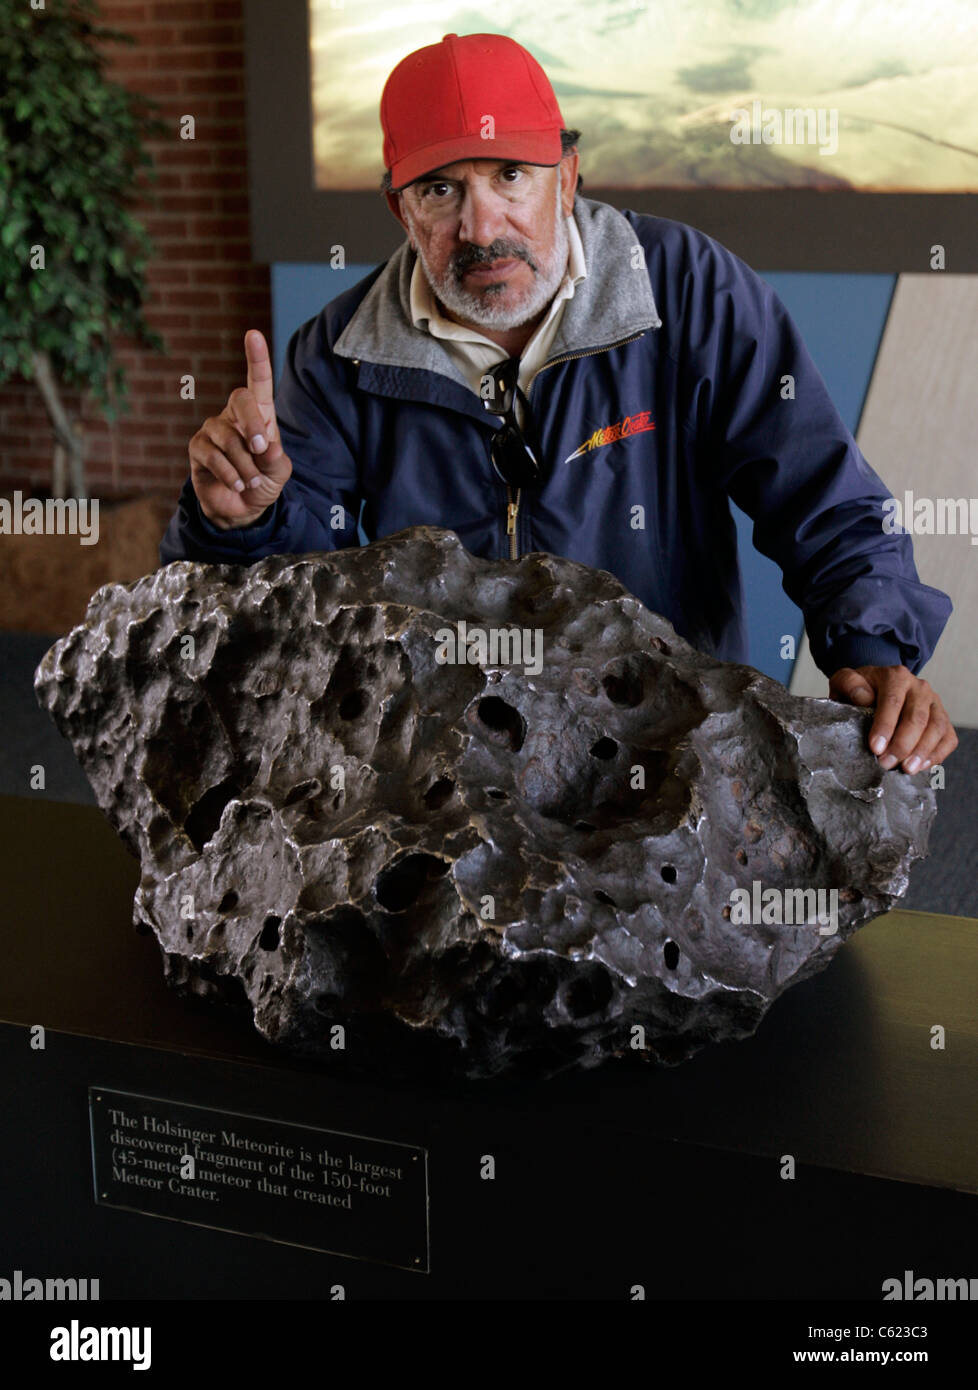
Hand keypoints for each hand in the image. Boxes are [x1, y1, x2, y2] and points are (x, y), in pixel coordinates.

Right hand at [188, 329, 292, 528]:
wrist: (242, 510)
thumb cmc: (263, 483)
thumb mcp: (279, 473)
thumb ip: (276, 460)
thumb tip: (266, 447)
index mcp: (259, 414)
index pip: (257, 381)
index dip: (256, 358)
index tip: (253, 334)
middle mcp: (234, 416)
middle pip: (239, 398)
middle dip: (253, 424)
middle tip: (261, 450)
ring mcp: (213, 430)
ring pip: (227, 436)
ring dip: (244, 464)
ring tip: (252, 482)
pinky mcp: (198, 449)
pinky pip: (212, 455)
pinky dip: (230, 474)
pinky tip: (237, 485)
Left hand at [829, 665, 957, 772]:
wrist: (876, 689)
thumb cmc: (860, 690)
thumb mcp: (846, 682)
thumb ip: (849, 684)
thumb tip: (864, 698)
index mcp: (896, 677)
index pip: (893, 701)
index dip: (885, 726)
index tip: (875, 748)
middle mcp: (919, 687)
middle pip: (916, 717)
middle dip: (902, 744)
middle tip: (886, 764)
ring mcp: (934, 703)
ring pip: (936, 728)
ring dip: (922, 752)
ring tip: (906, 769)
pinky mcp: (943, 719)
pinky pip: (948, 738)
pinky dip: (938, 754)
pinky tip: (922, 767)